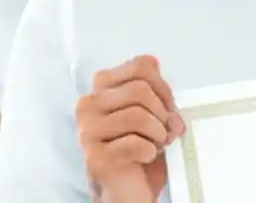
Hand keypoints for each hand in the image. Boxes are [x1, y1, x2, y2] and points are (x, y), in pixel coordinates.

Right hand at [76, 55, 184, 202]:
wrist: (127, 192)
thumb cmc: (139, 152)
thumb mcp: (152, 114)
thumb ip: (155, 90)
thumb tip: (159, 73)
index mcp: (102, 88)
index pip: (141, 65)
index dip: (164, 88)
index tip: (167, 109)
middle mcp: (88, 105)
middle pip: (140, 89)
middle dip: (162, 113)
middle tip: (164, 132)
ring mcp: (87, 131)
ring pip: (138, 115)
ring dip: (158, 134)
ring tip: (157, 145)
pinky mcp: (94, 157)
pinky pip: (135, 143)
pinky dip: (149, 151)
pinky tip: (146, 157)